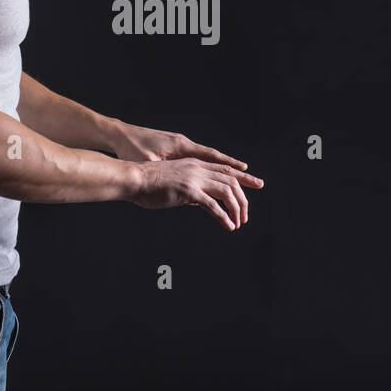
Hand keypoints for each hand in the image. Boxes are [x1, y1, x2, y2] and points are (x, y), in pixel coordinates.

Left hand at [111, 122, 248, 170]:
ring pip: (207, 161)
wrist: (117, 135)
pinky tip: (214, 180)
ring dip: (224, 171)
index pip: (211, 156)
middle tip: (255, 181)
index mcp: (180, 146)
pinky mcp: (172, 149)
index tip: (245, 171)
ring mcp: (179, 146)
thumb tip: (185, 189)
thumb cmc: (131, 149)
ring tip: (241, 182)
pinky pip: (196, 161)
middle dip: (235, 171)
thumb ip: (168, 174)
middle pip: (216, 159)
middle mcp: (184, 144)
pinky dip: (209, 169)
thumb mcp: (150, 162)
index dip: (229, 165)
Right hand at [129, 156, 264, 230]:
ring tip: (238, 222)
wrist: (134, 179)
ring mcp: (194, 179)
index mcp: (196, 164)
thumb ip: (190, 190)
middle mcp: (198, 168)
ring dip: (236, 208)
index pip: (226, 170)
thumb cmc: (149, 184)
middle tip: (246, 216)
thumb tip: (202, 203)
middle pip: (231, 180)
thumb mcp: (175, 182)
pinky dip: (224, 217)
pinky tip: (228, 226)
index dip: (242, 178)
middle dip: (243, 198)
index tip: (256, 185)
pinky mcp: (189, 191)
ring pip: (227, 191)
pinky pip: (213, 205)